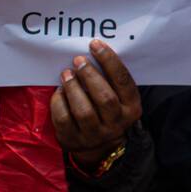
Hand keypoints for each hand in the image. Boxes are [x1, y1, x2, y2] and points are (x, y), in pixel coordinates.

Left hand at [50, 39, 141, 169]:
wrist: (100, 146)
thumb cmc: (109, 111)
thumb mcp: (120, 98)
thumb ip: (112, 80)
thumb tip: (95, 50)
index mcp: (132, 108)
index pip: (123, 81)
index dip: (109, 61)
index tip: (95, 45)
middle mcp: (116, 123)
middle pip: (104, 97)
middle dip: (89, 75)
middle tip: (78, 60)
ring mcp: (95, 134)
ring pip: (83, 111)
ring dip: (73, 88)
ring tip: (66, 73)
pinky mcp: (74, 140)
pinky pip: (64, 120)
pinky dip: (59, 102)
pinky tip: (59, 91)